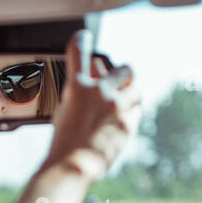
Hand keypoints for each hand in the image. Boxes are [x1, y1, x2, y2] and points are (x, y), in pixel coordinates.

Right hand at [46, 29, 140, 181]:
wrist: (72, 166)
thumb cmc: (65, 141)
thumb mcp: (66, 109)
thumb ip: (82, 89)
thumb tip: (97, 73)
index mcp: (77, 86)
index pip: (79, 50)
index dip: (81, 39)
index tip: (83, 37)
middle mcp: (99, 91)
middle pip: (124, 69)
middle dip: (124, 75)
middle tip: (119, 83)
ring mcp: (116, 106)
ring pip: (137, 89)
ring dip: (131, 94)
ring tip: (122, 104)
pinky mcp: (128, 123)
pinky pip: (137, 110)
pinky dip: (131, 113)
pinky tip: (121, 121)